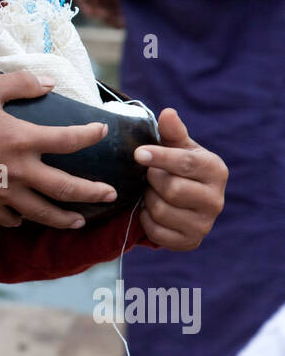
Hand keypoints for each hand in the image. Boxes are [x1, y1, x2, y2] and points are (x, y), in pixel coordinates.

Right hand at [0, 70, 119, 229]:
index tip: (102, 131)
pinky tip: (27, 217)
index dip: (90, 134)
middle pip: (67, 188)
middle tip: (110, 195)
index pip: (68, 140)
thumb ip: (20, 83)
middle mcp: (19, 171)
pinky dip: (22, 219)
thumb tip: (50, 84)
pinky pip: (11, 219)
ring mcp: (3, 193)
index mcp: (22, 139)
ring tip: (78, 222)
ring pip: (43, 213)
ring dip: (65, 218)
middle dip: (93, 193)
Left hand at [135, 108, 226, 249]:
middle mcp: (216, 200)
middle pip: (172, 189)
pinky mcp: (190, 242)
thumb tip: (167, 113)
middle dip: (152, 181)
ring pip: (162, 211)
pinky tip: (149, 210)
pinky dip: (145, 219)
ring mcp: (205, 224)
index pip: (186, 163)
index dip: (160, 157)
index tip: (138, 154)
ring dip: (147, 200)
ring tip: (150, 192)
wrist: (183, 200)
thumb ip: (172, 131)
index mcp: (215, 170)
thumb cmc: (179, 166)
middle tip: (148, 176)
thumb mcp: (177, 146)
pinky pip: (157, 232)